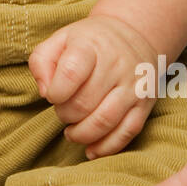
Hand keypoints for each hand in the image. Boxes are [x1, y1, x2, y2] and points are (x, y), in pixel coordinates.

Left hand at [28, 15, 159, 157]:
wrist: (135, 36)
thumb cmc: (89, 43)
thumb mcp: (60, 40)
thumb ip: (41, 62)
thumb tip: (45, 92)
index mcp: (91, 46)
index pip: (71, 72)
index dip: (56, 92)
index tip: (52, 96)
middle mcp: (116, 65)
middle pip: (84, 103)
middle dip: (65, 115)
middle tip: (63, 111)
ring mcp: (133, 86)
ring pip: (105, 121)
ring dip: (82, 134)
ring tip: (72, 132)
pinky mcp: (145, 105)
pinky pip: (127, 132)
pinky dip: (107, 147)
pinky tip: (91, 150)